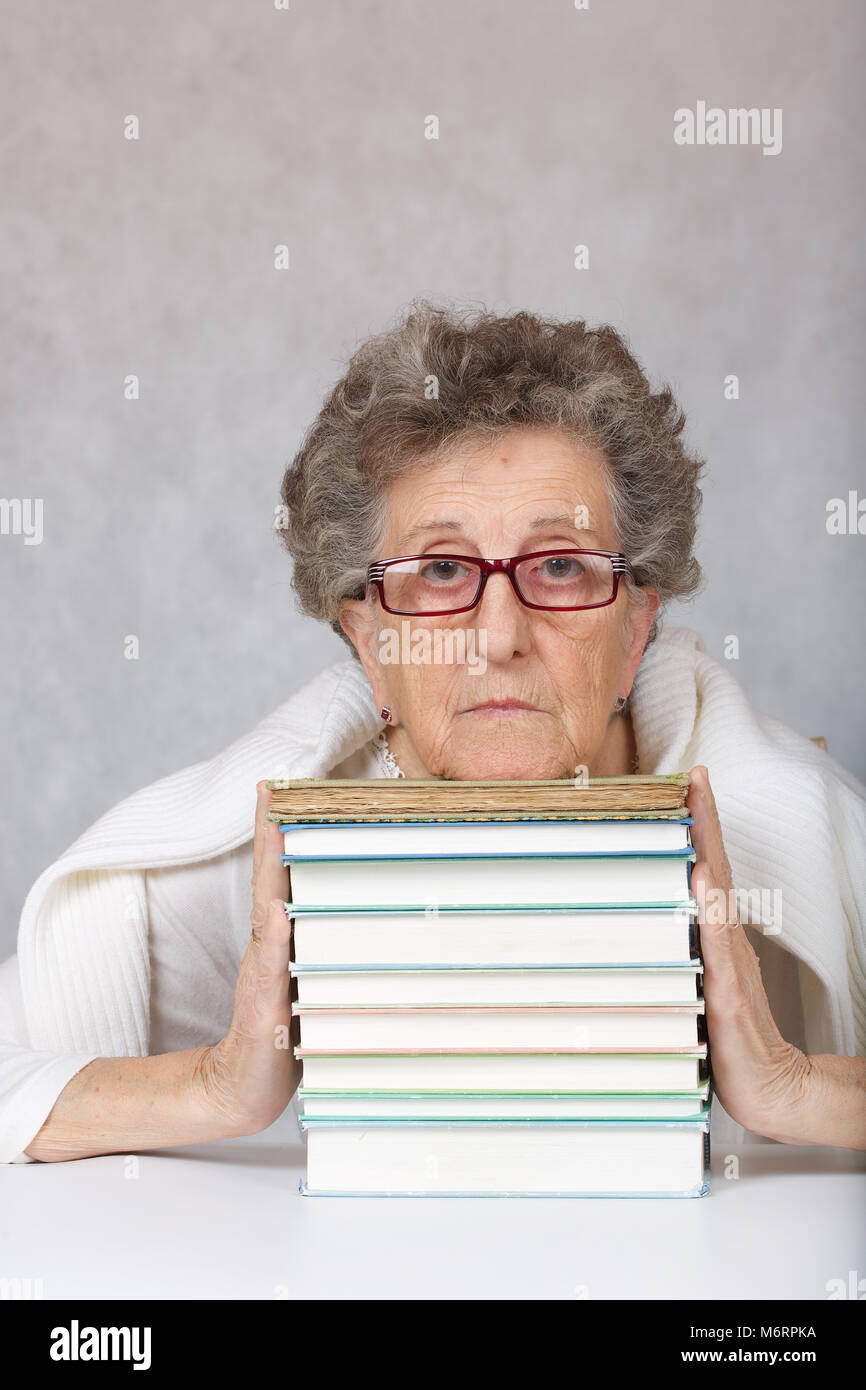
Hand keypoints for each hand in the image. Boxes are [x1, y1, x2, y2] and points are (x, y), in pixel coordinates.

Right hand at [195, 781, 298, 1135]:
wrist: (242, 1091)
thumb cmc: (284, 1034)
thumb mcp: (307, 980)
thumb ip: (322, 945)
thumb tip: (363, 909)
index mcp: (278, 941)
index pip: (275, 877)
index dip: (276, 832)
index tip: (279, 787)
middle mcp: (266, 951)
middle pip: (265, 882)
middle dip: (267, 833)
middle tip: (270, 788)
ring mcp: (260, 979)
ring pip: (265, 915)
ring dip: (268, 872)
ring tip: (274, 829)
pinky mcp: (263, 1013)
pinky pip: (268, 972)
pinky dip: (273, 942)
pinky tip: (278, 914)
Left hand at [687, 764, 811, 1138]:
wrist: (772, 1089)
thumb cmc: (730, 1041)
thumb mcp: (699, 986)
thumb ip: (683, 952)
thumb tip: (652, 918)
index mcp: (718, 937)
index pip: (709, 870)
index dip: (701, 826)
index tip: (690, 782)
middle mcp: (727, 942)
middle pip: (715, 870)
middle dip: (705, 820)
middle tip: (695, 777)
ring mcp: (730, 964)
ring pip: (717, 898)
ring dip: (707, 852)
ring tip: (696, 810)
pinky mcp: (728, 994)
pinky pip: (720, 947)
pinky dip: (711, 912)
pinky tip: (703, 884)